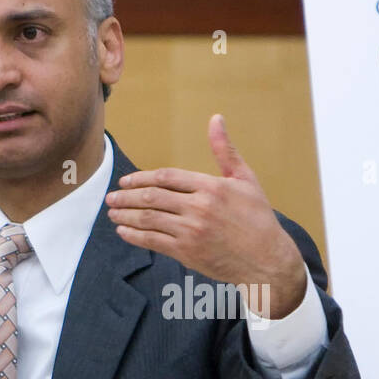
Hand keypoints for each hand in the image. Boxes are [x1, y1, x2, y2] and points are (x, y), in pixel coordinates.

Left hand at [104, 114, 306, 317]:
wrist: (267, 260)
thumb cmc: (258, 218)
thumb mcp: (245, 180)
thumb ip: (225, 150)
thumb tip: (216, 118)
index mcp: (211, 187)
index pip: (166, 177)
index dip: (141, 178)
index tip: (126, 180)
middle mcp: (198, 208)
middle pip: (152, 197)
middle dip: (127, 196)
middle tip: (111, 197)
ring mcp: (191, 232)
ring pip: (149, 219)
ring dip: (126, 215)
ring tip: (113, 213)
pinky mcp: (187, 252)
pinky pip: (153, 241)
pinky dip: (135, 236)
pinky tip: (124, 231)